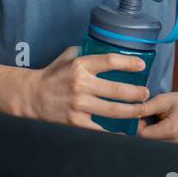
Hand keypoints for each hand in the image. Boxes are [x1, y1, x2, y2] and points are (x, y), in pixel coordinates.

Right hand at [24, 45, 149, 130]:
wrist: (31, 96)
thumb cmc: (51, 76)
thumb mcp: (66, 57)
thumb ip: (85, 51)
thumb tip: (105, 44)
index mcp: (80, 65)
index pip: (110, 61)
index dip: (128, 63)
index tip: (141, 65)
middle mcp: (80, 84)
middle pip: (117, 90)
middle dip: (136, 93)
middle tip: (146, 93)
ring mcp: (78, 104)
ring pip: (113, 110)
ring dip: (131, 111)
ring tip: (141, 110)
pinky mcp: (75, 122)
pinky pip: (100, 129)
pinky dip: (114, 132)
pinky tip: (124, 132)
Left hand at [136, 86, 177, 144]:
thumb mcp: (165, 99)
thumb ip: (146, 107)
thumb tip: (129, 113)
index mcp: (171, 131)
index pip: (142, 135)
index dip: (139, 125)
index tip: (143, 115)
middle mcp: (176, 143)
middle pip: (149, 142)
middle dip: (146, 130)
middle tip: (153, 117)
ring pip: (156, 145)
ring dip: (154, 134)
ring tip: (162, 121)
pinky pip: (165, 146)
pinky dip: (163, 137)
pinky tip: (169, 127)